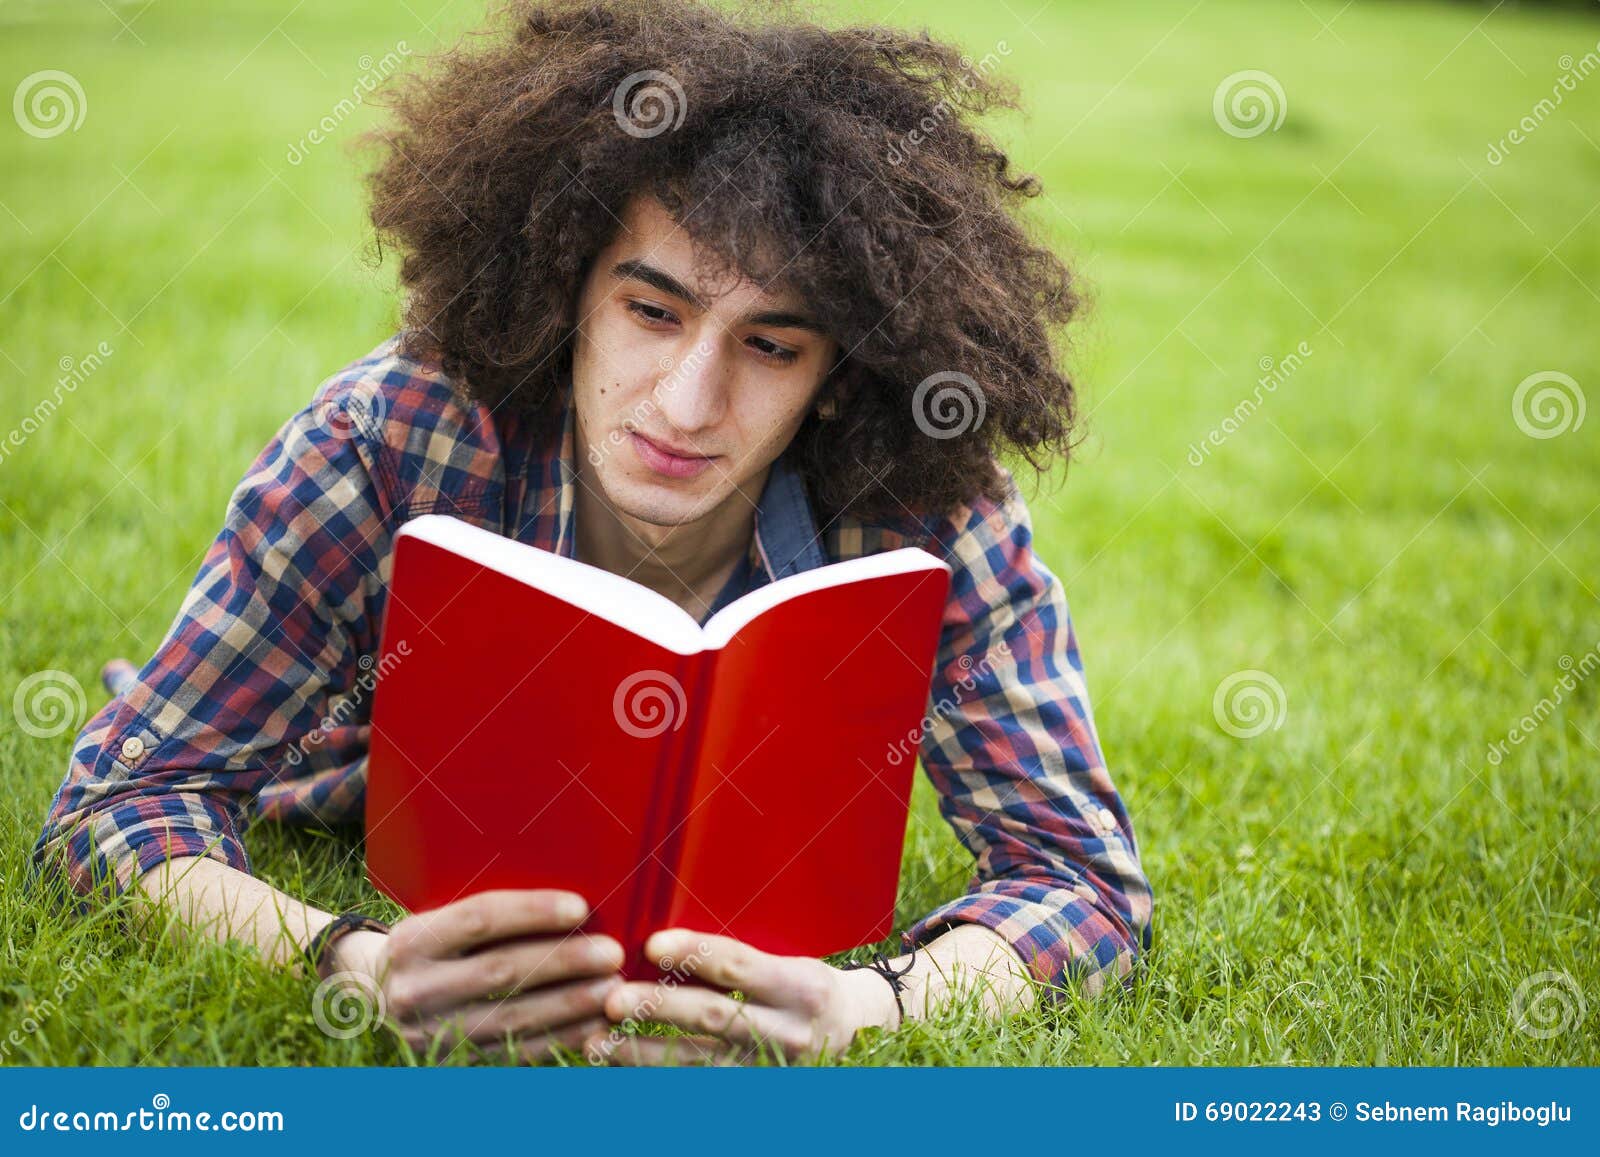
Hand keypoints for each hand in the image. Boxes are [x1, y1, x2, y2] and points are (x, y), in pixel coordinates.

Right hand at [330, 889, 623, 1062]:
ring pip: (512, 1018)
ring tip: (613, 988)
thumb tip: (572, 901)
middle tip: (612, 952)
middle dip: (565, 962)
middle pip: (501, 971)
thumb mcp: (439, 917)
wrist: (374, 997)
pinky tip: (593, 1023)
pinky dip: (559, 1037)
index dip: (532, 912)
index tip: (581, 907)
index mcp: (413, 939)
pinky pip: (514, 1052)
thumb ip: (489, 915)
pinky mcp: (449, 1064)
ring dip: (571, 1004)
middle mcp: (415, 988)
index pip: (479, 919)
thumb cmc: (430, 945)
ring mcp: (430, 1033)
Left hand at [585, 930, 898, 1064]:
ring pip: (699, 1063)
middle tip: (612, 999)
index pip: (738, 966)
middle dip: (659, 1007)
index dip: (693, 953)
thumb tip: (659, 942)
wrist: (853, 1032)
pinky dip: (658, 1079)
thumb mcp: (787, 961)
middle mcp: (789, 1032)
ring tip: (599, 1041)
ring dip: (643, 1053)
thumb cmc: (805, 986)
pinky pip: (700, 1087)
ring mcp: (771, 1069)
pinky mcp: (755, 1092)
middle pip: (714, 1017)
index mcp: (798, 987)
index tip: (650, 944)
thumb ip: (737, 959)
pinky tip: (621, 1069)